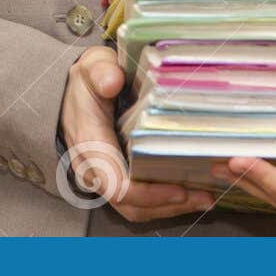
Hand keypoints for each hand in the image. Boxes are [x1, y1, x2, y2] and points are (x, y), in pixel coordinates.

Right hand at [59, 45, 217, 222]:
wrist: (72, 92)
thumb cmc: (87, 81)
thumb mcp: (92, 67)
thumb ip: (100, 72)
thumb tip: (112, 81)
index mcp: (89, 143)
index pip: (116, 184)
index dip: (148, 193)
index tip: (179, 188)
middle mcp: (94, 168)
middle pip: (130, 204)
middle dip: (168, 205)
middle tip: (202, 196)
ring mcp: (103, 177)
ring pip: (135, 208)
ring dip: (169, 208)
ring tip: (203, 198)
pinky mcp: (114, 178)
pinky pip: (137, 202)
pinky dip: (163, 203)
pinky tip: (188, 194)